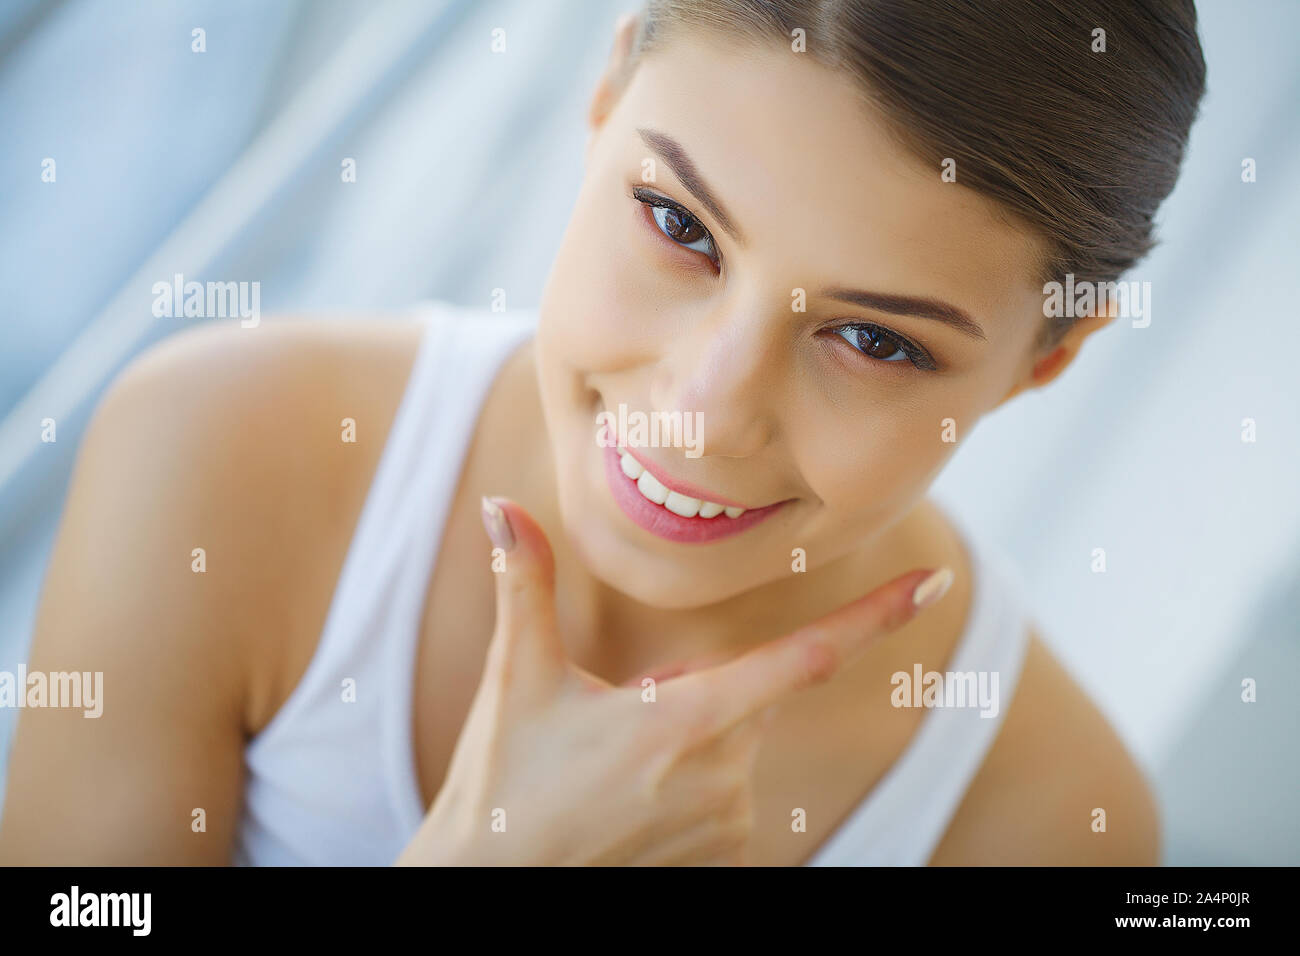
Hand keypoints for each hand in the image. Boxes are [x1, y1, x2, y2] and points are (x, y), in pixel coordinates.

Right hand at [395, 496, 951, 865]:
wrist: (494, 886)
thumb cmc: (505, 782)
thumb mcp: (515, 679)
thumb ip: (523, 586)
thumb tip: (501, 506)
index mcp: (685, 722)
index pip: (805, 658)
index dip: (873, 618)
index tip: (934, 582)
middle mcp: (723, 778)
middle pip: (748, 694)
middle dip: (695, 688)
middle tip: (621, 714)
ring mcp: (728, 827)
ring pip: (734, 745)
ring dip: (688, 737)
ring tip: (611, 772)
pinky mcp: (724, 859)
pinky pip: (728, 794)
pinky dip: (691, 780)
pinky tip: (629, 803)